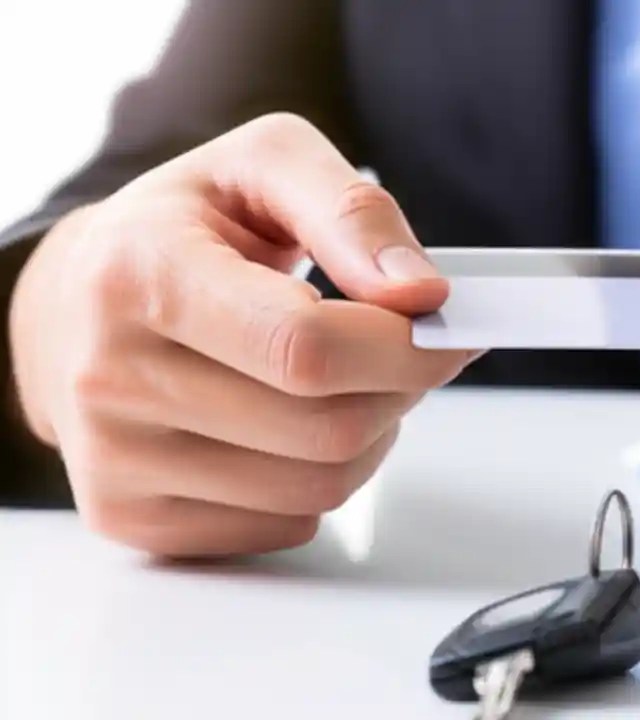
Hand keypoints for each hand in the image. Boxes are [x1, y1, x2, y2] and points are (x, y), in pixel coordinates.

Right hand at [10, 114, 475, 556]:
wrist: (75, 301)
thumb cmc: (181, 228)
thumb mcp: (264, 165)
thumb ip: (353, 212)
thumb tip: (422, 294)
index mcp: (139, 273)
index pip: (305, 348)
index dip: (404, 347)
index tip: (448, 328)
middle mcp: (110, 376)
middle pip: (326, 429)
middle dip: (399, 388)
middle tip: (402, 349)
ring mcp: (114, 461)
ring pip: (317, 488)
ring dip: (370, 436)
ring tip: (346, 380)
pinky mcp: (131, 518)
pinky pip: (285, 527)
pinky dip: (322, 481)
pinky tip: (294, 426)